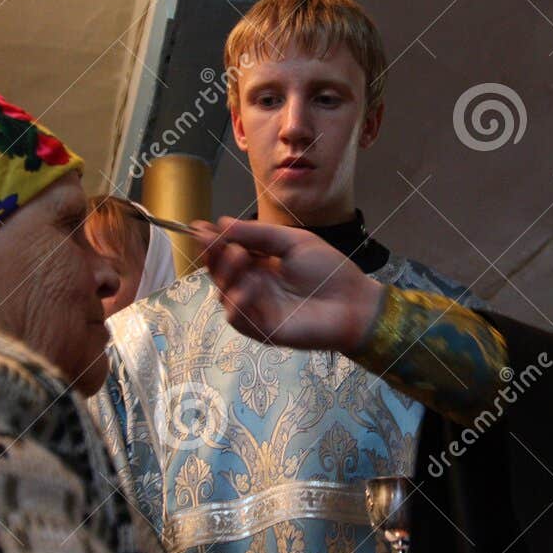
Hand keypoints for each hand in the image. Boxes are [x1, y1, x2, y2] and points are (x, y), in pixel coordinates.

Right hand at [193, 217, 384, 352]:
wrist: (354, 302)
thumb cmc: (329, 270)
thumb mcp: (294, 242)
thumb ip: (258, 234)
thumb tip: (222, 222)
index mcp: (261, 265)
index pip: (228, 253)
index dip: (212, 242)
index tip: (198, 227)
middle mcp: (255, 287)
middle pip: (221, 273)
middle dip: (213, 255)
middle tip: (214, 240)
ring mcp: (258, 309)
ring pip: (225, 295)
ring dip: (226, 274)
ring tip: (239, 256)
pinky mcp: (264, 330)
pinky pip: (239, 319)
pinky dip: (238, 303)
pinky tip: (247, 288)